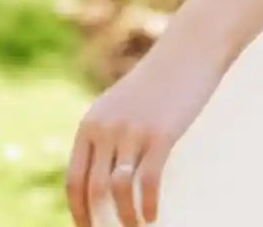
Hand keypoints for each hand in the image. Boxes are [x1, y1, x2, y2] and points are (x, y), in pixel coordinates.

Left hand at [66, 47, 221, 226]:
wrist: (188, 51)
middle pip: (93, 189)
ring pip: (119, 189)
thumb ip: (108, 132)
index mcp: (91, 124)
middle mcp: (106, 128)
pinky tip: (154, 214)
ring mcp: (132, 131)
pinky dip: (149, 204)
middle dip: (99, 221)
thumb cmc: (159, 81)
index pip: (74, 180)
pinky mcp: (160, 134)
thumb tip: (105, 171)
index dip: (78, 210)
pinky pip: (148, 180)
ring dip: (125, 217)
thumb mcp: (121, 104)